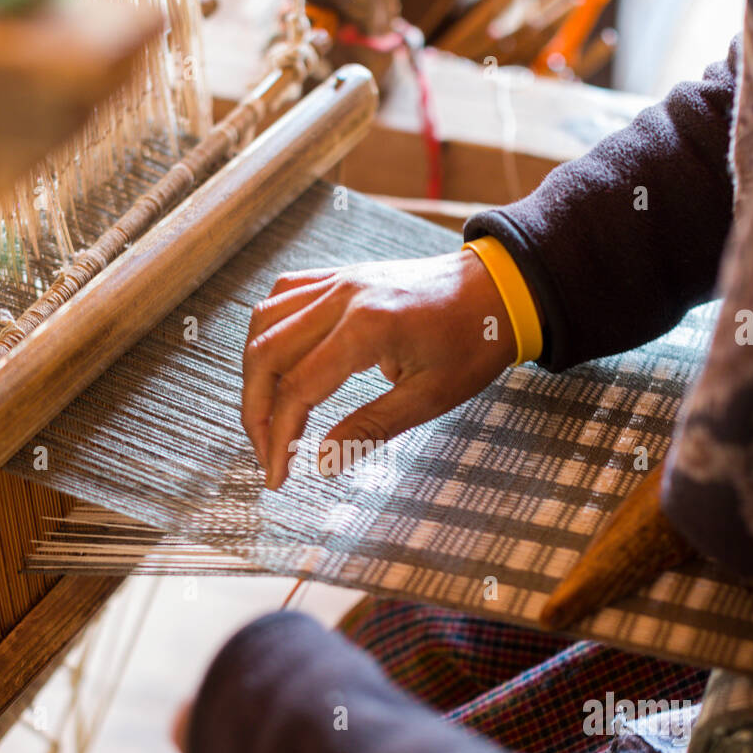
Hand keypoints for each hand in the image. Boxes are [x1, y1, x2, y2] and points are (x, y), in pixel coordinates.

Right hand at [242, 247, 516, 489]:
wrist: (498, 289)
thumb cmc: (474, 341)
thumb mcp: (430, 397)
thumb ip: (370, 429)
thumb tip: (323, 463)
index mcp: (368, 327)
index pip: (298, 387)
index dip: (279, 437)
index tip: (277, 474)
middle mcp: (343, 296)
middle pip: (266, 353)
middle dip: (256, 411)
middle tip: (266, 454)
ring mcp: (338, 281)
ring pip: (265, 322)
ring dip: (255, 372)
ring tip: (266, 415)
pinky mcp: (340, 277)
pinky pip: (284, 297)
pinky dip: (269, 332)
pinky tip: (275, 363)